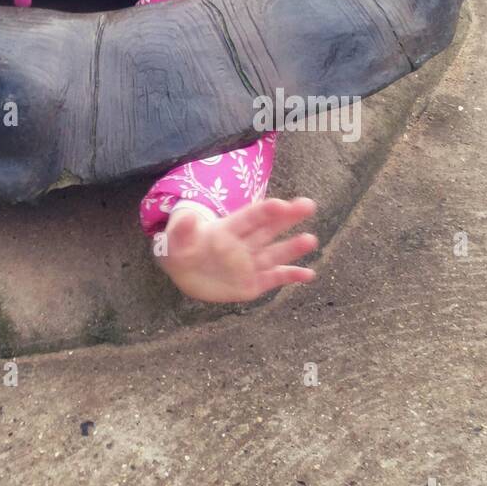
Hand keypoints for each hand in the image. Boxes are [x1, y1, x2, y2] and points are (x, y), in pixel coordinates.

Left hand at [157, 197, 318, 302]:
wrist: (183, 272)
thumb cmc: (181, 248)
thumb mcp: (175, 239)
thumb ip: (183, 228)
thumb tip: (187, 215)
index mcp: (226, 229)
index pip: (248, 218)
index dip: (264, 211)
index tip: (281, 203)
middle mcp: (243, 244)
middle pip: (268, 229)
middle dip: (287, 218)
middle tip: (308, 204)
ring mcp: (249, 263)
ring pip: (274, 254)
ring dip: (293, 248)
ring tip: (311, 239)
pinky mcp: (253, 282)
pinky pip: (274, 278)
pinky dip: (291, 276)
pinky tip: (308, 274)